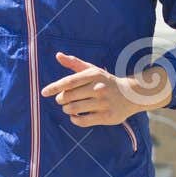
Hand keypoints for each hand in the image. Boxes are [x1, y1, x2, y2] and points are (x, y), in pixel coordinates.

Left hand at [41, 51, 169, 125]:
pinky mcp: (106, 116)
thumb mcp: (92, 70)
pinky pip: (82, 121)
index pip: (69, 82)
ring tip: (68, 107)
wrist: (131, 95)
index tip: (44, 92)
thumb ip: (75, 64)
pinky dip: (74, 119)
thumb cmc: (106, 81)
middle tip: (62, 100)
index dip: (54, 87)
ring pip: (73, 109)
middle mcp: (98, 88)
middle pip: (69, 97)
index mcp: (93, 75)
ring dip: (67, 109)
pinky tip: (75, 116)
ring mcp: (103, 103)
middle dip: (61, 99)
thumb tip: (58, 55)